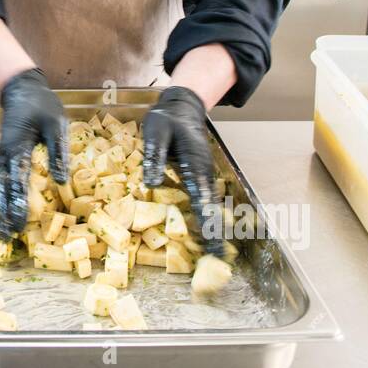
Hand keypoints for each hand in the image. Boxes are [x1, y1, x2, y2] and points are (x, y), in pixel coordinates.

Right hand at [0, 68, 66, 242]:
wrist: (21, 89)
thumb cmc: (41, 104)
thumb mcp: (56, 123)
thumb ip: (58, 151)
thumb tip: (62, 180)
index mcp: (18, 147)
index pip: (18, 181)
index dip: (18, 204)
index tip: (19, 223)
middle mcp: (7, 155)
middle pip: (3, 190)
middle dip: (5, 214)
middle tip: (6, 238)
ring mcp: (4, 156)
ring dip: (0, 210)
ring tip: (1, 233)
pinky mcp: (6, 157)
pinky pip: (2, 182)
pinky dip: (1, 199)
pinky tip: (3, 213)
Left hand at [142, 86, 225, 257]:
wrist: (181, 108)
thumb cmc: (165, 119)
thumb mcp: (155, 132)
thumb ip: (154, 156)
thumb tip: (150, 184)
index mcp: (194, 162)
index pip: (201, 197)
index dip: (206, 220)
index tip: (211, 241)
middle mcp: (203, 172)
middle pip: (210, 206)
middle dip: (214, 232)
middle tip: (217, 258)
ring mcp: (203, 175)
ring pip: (209, 205)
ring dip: (212, 228)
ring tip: (213, 254)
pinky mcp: (198, 177)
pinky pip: (203, 200)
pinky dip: (205, 218)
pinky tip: (204, 235)